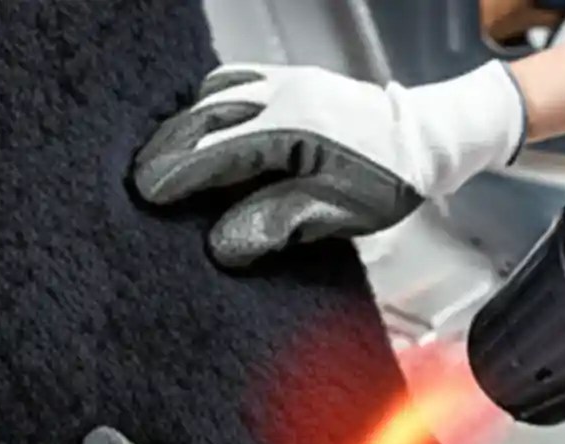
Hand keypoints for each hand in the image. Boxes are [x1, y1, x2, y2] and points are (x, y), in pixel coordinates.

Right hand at [133, 61, 524, 266]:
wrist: (427, 136)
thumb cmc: (388, 180)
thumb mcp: (341, 212)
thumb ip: (280, 223)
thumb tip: (221, 244)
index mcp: (295, 128)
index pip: (220, 150)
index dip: (179, 172)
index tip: (146, 194)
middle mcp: (285, 94)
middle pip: (207, 113)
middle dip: (168, 145)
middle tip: (137, 177)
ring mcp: (287, 80)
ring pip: (216, 91)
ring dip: (184, 122)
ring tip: (159, 154)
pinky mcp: (292, 78)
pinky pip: (235, 81)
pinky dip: (206, 103)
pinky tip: (195, 125)